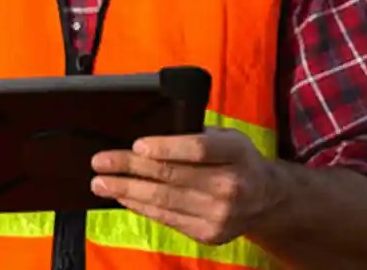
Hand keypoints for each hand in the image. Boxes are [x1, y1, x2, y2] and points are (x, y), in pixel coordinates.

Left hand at [89, 127, 280, 244]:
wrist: (266, 199)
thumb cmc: (235, 159)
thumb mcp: (225, 137)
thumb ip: (192, 134)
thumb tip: (145, 136)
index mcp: (236, 152)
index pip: (198, 149)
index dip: (166, 148)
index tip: (136, 146)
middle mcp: (232, 185)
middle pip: (172, 175)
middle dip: (129, 168)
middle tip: (100, 162)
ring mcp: (221, 214)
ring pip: (164, 200)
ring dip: (126, 190)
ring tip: (100, 182)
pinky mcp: (209, 233)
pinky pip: (166, 218)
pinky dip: (140, 206)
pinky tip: (123, 196)